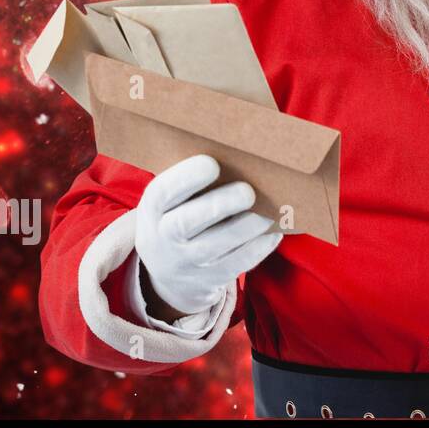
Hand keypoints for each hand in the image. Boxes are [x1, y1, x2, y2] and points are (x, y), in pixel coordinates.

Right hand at [133, 154, 281, 319]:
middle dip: (219, 205)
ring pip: (216, 246)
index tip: (212, 164)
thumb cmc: (182, 215)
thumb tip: (240, 149)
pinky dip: (258, 248)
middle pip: (185, 223)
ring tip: (269, 211)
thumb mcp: (174, 199)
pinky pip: (236, 265)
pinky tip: (274, 232)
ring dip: (246, 227)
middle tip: (247, 191)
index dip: (186, 178)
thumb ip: (194, 179)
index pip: (163, 192)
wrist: (171, 270)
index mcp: (154, 208)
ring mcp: (187, 262)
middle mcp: (164, 237)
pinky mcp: (210, 278)